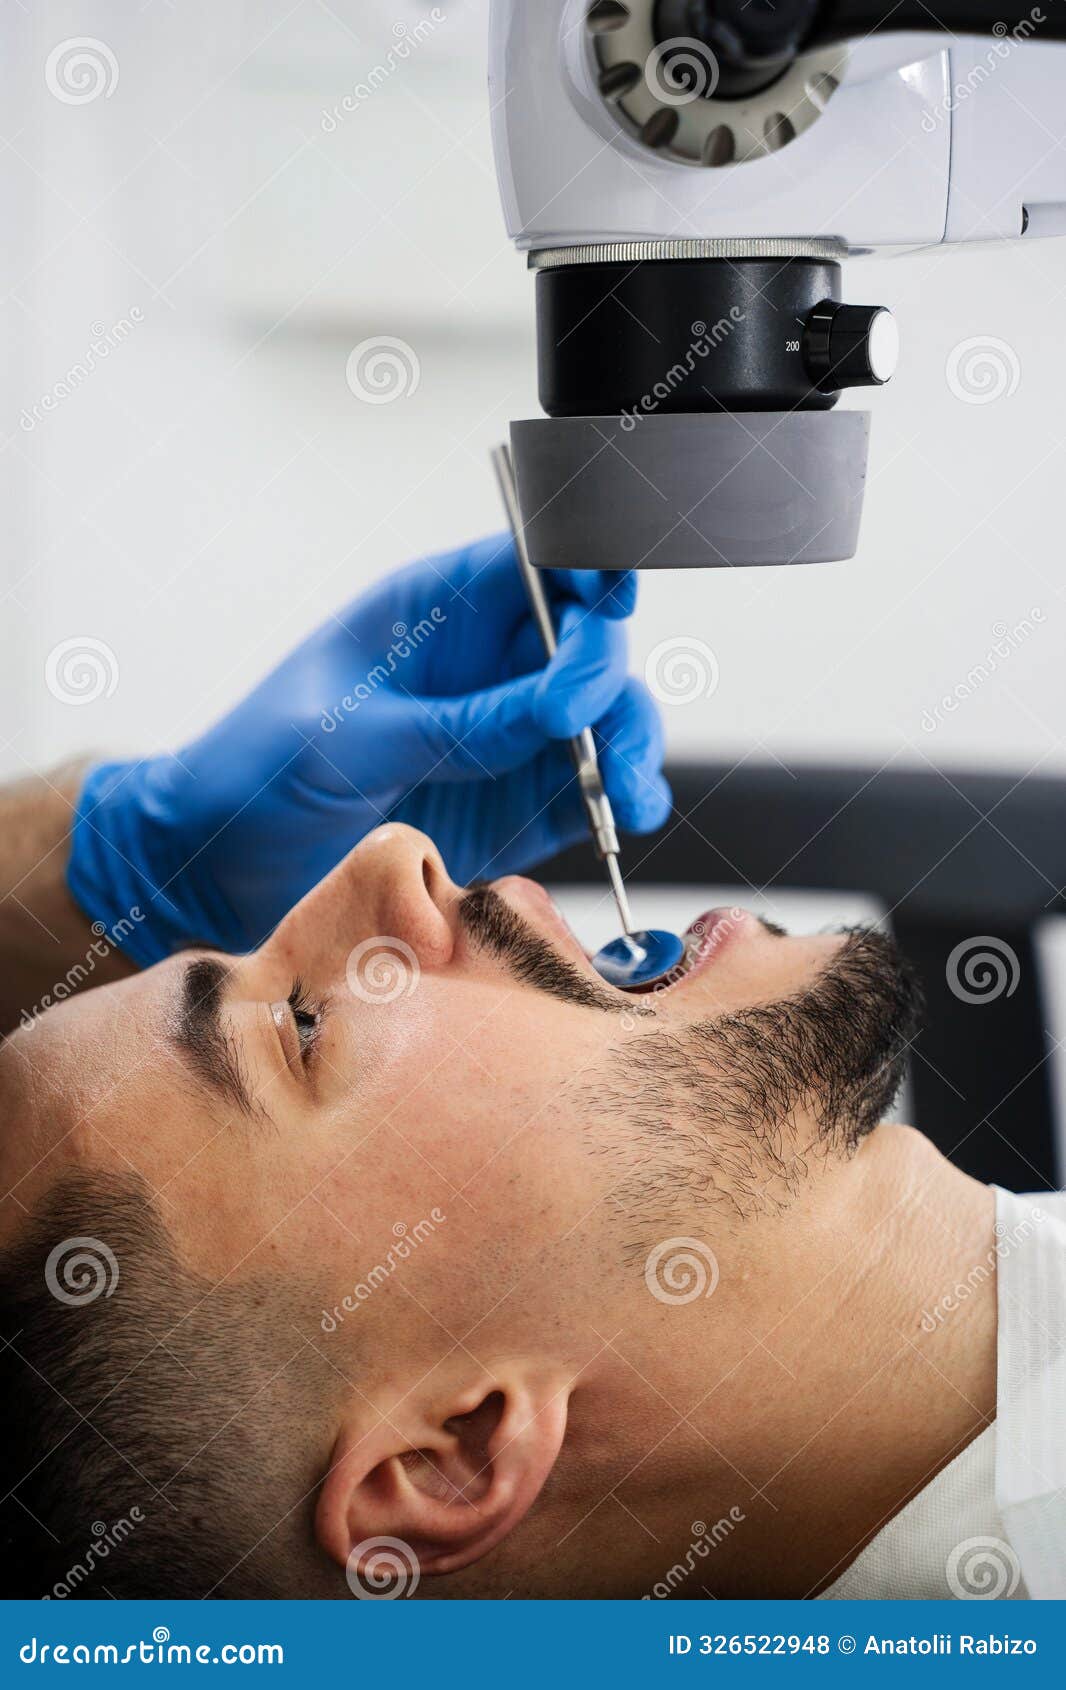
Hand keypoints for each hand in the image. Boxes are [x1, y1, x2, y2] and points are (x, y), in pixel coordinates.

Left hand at [67, 536, 670, 964]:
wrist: (217, 867)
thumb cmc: (258, 771)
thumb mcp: (354, 736)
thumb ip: (464, 723)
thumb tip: (565, 704)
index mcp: (434, 613)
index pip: (535, 565)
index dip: (585, 571)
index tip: (610, 604)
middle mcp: (480, 668)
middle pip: (584, 647)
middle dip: (610, 680)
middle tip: (599, 728)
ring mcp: (499, 738)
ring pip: (599, 722)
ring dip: (627, 747)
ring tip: (626, 790)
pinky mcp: (507, 806)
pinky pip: (580, 794)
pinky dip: (611, 804)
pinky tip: (619, 817)